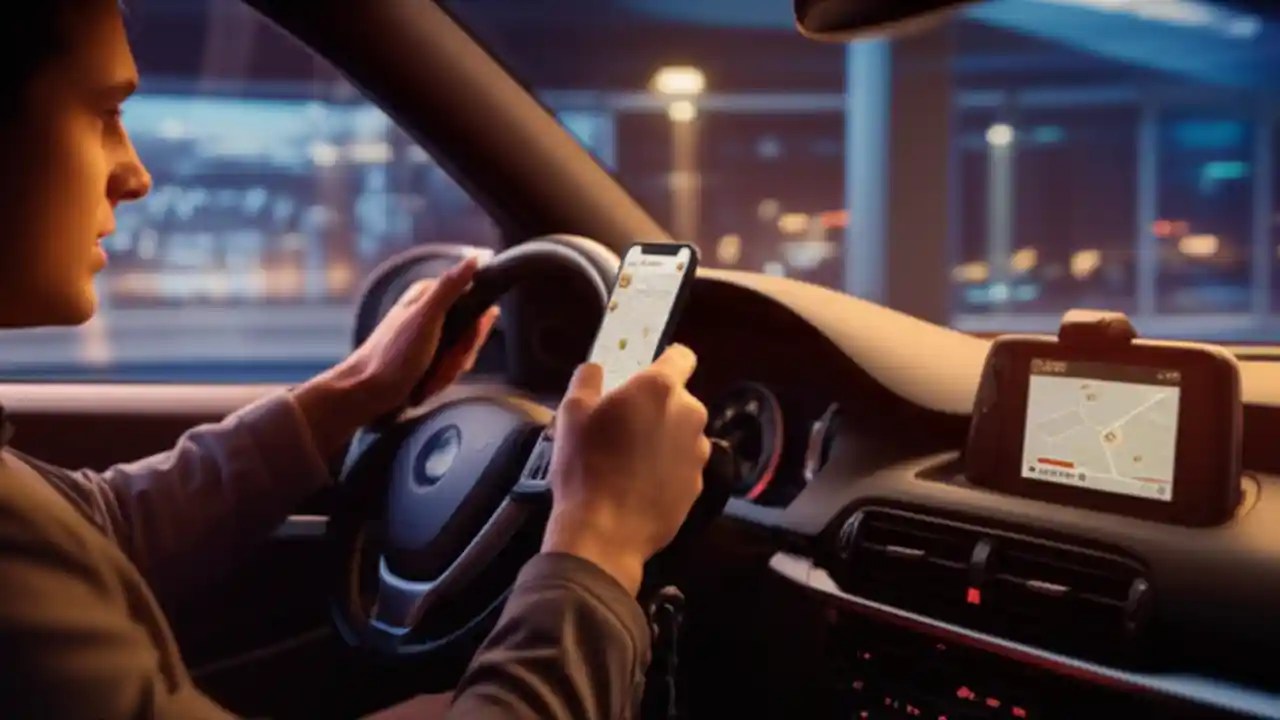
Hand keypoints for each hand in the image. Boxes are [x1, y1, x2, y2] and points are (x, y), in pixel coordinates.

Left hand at [293, 256, 499, 457]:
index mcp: (428, 295)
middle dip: (459, 357)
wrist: (366, 393)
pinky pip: (448, 369)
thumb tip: (474, 258)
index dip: (475, 330)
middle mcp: (429, 312)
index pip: (476, 305)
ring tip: (427, 379)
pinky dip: (440, 381)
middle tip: (440, 365)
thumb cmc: (393, 356)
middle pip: (470, 334)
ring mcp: (428, 337)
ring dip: (448, 373)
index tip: (463, 345)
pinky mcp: (425, 358)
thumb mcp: (425, 317)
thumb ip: (450, 288)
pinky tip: (425, 386)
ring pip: (461, 355)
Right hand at [542, 345, 711, 595]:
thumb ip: (587, 380)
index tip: (646, 375)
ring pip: (684, 434)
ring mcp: (698, 453)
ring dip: (665, 438)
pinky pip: (683, 466)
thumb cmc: (585, 465)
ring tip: (632, 460)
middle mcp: (690, 415)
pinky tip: (641, 486)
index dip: (666, 361)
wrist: (604, 533)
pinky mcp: (698, 486)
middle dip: (658, 407)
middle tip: (625, 426)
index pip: (682, 356)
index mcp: (660, 389)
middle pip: (680, 400)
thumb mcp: (572, 413)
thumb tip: (596, 369)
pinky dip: (668, 469)